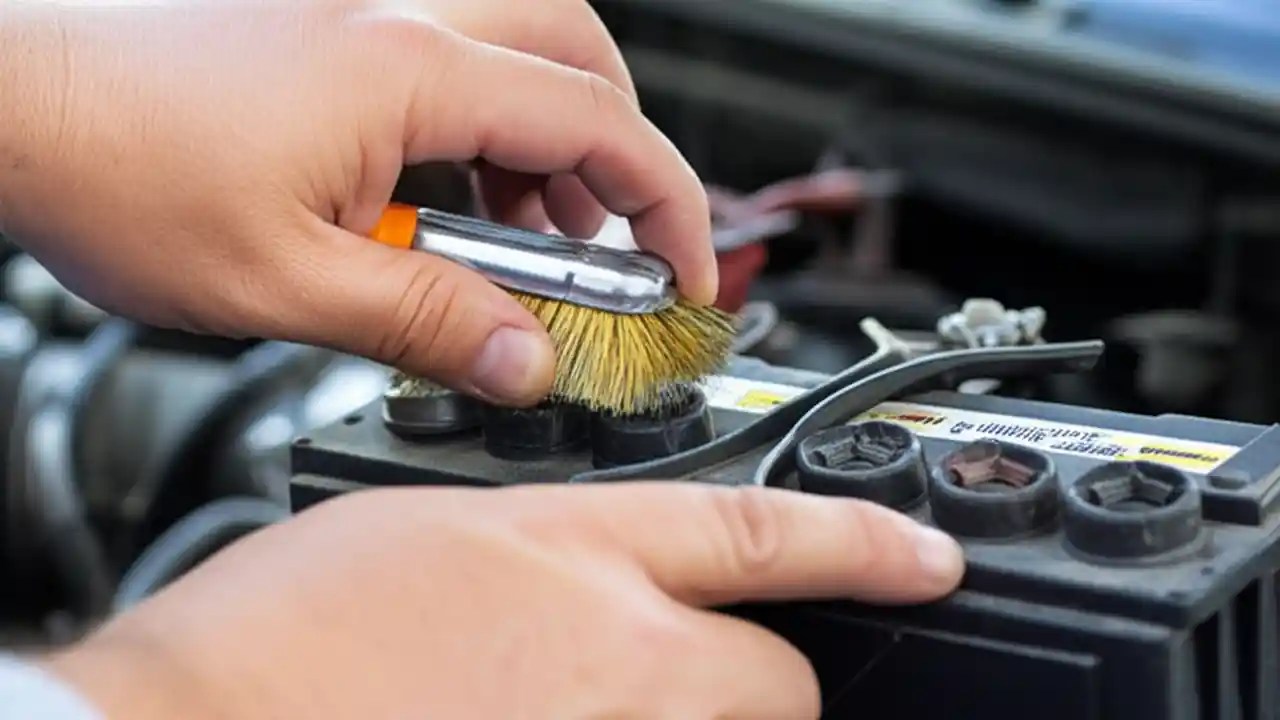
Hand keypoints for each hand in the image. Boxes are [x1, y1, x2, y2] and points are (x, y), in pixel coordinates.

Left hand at [0, 0, 713, 405]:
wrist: (12, 104)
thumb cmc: (115, 168)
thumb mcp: (290, 282)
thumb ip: (428, 322)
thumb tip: (523, 360)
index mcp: (408, 71)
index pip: (599, 124)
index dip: (667, 204)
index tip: (687, 271)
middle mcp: (397, 19)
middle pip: (578, 53)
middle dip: (619, 150)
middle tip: (608, 238)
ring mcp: (361, 13)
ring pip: (518, 46)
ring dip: (548, 140)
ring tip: (521, 234)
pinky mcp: (326, 27)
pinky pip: (450, 56)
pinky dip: (483, 125)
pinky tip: (444, 199)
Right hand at [43, 484, 962, 718]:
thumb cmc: (282, 633)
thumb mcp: (428, 530)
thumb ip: (546, 545)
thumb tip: (591, 572)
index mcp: (576, 552)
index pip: (765, 532)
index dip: (868, 542)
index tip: (927, 557)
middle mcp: (616, 655)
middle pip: (779, 676)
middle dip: (756, 674)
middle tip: (685, 674)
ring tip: (581, 706)